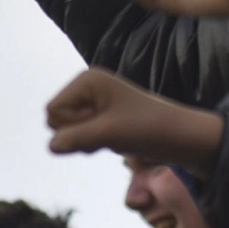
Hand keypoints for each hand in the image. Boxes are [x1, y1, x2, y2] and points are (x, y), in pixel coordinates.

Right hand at [46, 68, 225, 168]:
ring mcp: (92, 103)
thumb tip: (50, 146)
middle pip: (55, 121)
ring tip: (113, 136)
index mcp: (87, 80)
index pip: (52, 110)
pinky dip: (93, 144)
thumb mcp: (109, 133)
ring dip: (86, 141)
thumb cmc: (148, 128)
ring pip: (66, 131)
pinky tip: (113, 141)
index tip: (100, 124)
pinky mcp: (99, 118)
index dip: (71, 126)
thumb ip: (77, 138)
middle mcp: (87, 88)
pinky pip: (79, 136)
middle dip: (77, 134)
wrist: (178, 137)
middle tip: (108, 132)